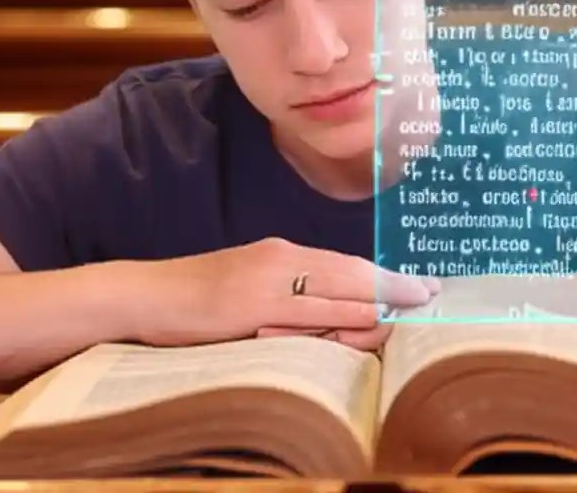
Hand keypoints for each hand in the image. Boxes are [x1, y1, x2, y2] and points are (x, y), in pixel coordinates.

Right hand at [114, 237, 439, 349]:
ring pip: (337, 292)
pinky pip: (307, 314)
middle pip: (351, 273)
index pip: (346, 264)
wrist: (144, 295)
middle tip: (432, 294)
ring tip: (413, 310)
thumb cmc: (196, 297)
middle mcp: (281, 260)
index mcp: (282, 254)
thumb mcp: (248, 288)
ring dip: (378, 303)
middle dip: (394, 285)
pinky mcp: (251, 305)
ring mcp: (267, 281)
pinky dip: (343, 317)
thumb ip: (287, 296)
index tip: (421, 284)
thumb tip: (331, 313)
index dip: (386, 275)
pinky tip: (368, 322)